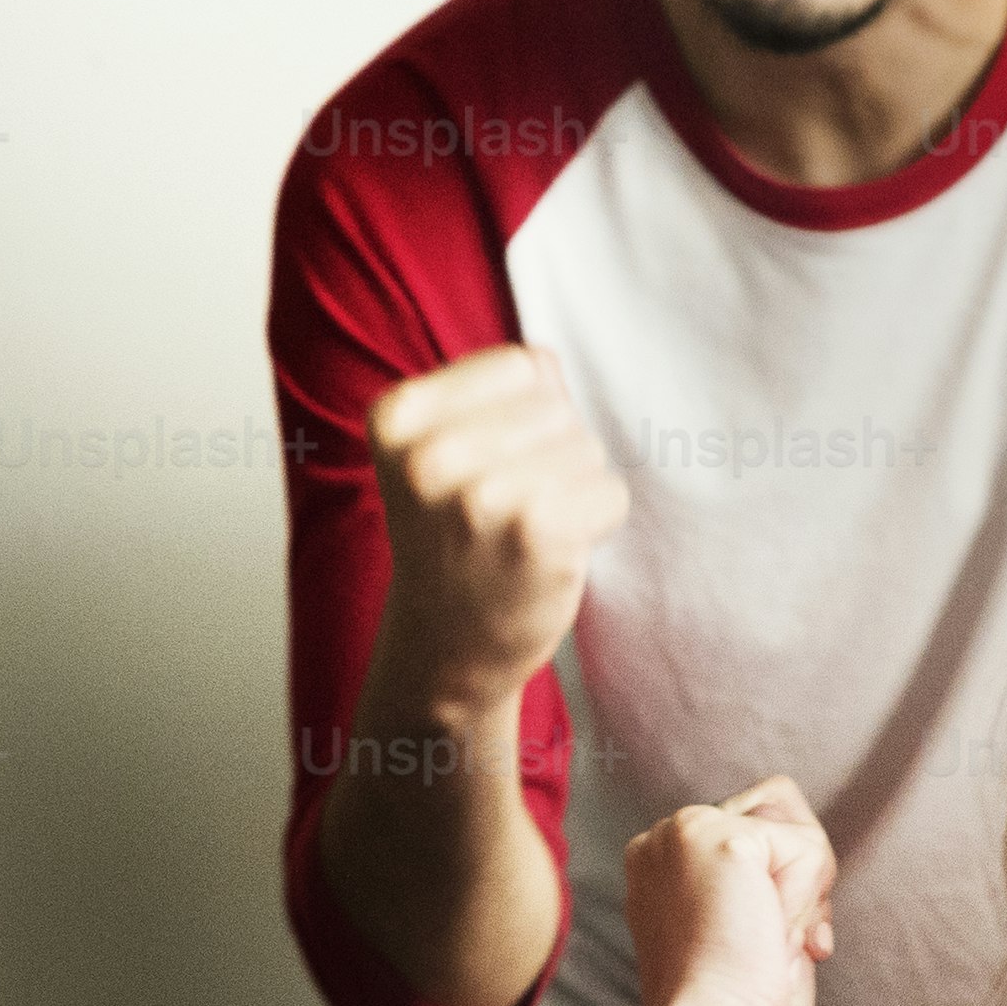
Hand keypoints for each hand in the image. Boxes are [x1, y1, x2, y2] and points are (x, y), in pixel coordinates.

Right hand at [367, 346, 631, 715]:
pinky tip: (548, 556)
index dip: (523, 414)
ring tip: (523, 534)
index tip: (483, 466)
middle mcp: (429, 455)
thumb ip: (497, 391)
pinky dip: (595, 523)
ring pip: (587, 449)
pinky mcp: (536, 535)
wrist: (446, 644)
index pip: (521, 366)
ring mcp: (481, 497)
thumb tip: (546, 361)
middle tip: (504, 512)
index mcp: (396, 417)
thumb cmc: (456, 535)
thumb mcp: (442, 448)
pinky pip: (610, 493)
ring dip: (572, 491)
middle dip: (550, 455)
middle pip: (558, 408)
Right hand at [623, 779, 834, 1005]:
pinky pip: (806, 849)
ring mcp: (684, 832)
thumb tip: (801, 833)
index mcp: (661, 863)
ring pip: (798, 831)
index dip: (786, 885)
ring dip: (804, 896)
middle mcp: (662, 839)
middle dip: (802, 883)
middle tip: (772, 945)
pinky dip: (803, 904)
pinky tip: (767, 935)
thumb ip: (761, 876)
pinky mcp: (717, 837)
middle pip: (781, 811)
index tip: (767, 945)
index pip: (756, 827)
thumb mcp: (746, 928)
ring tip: (766, 942)